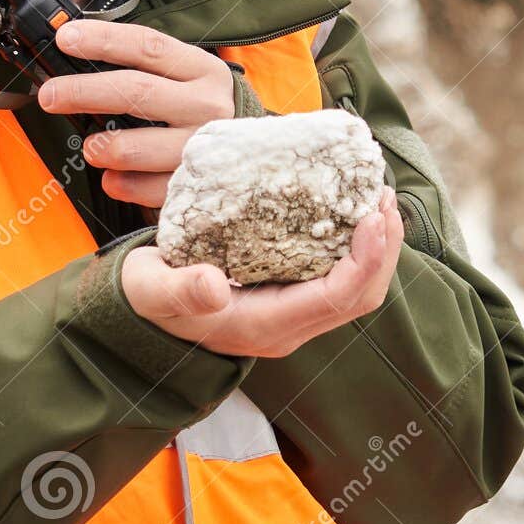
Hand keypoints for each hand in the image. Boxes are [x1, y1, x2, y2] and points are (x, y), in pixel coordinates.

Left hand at [39, 19, 235, 209]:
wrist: (259, 157)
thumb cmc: (204, 112)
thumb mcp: (188, 79)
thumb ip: (145, 68)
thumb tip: (79, 51)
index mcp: (202, 71)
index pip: (148, 47)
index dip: (104, 40)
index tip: (66, 39)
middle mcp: (207, 105)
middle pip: (135, 91)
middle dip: (84, 91)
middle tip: (51, 95)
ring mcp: (204, 147)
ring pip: (139, 145)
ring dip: (104, 146)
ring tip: (90, 147)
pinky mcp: (199, 184)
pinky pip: (149, 188)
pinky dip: (123, 184)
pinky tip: (112, 178)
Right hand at [121, 188, 402, 356]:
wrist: (140, 312)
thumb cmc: (146, 298)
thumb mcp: (152, 291)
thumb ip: (180, 290)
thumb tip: (214, 286)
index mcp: (264, 326)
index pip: (338, 299)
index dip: (366, 259)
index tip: (373, 214)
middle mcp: (289, 326)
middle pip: (361, 296)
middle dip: (383, 248)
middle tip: (383, 196)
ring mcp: (294, 314)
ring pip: (357, 289)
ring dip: (376, 245)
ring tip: (377, 197)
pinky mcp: (292, 297)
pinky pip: (340, 277)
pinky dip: (357, 245)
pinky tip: (352, 208)